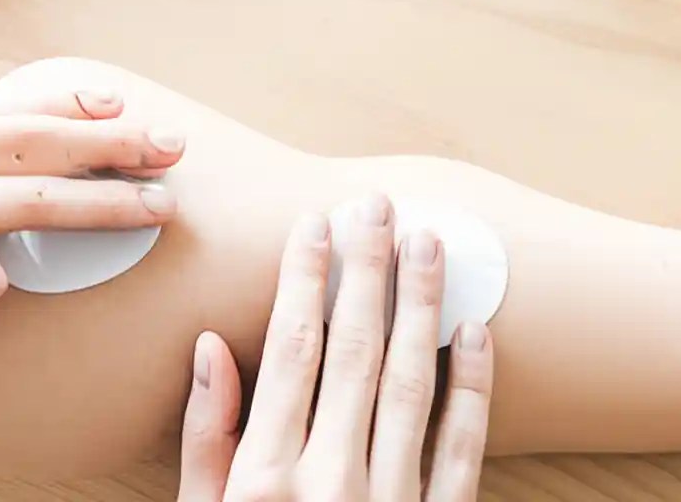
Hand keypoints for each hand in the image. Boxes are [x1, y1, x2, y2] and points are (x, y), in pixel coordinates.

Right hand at [178, 194, 494, 500]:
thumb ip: (206, 438)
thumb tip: (210, 347)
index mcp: (265, 478)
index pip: (292, 350)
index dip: (305, 279)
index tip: (316, 225)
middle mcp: (330, 486)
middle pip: (354, 351)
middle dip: (366, 270)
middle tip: (376, 208)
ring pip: (411, 385)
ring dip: (420, 306)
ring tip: (425, 244)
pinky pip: (462, 451)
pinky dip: (472, 389)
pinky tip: (474, 332)